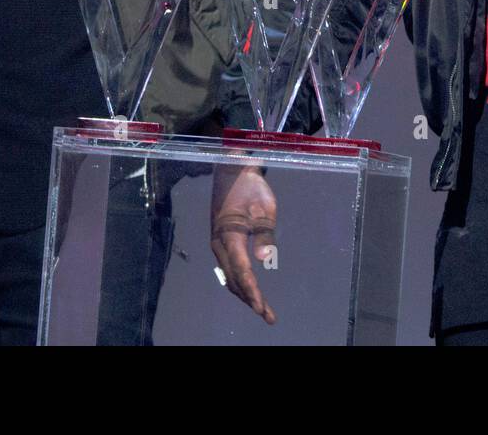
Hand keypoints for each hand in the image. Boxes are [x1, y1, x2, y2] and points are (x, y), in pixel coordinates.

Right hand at [210, 164, 277, 323]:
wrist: (232, 171)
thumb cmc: (251, 188)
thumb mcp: (264, 209)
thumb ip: (265, 235)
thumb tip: (265, 260)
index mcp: (229, 235)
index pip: (242, 271)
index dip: (253, 292)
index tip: (262, 309)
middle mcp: (219, 244)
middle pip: (235, 279)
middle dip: (251, 299)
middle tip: (269, 316)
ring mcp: (218, 243)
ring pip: (230, 277)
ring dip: (245, 294)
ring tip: (261, 308)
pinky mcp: (221, 241)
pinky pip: (229, 268)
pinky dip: (239, 283)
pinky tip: (248, 290)